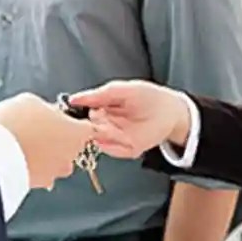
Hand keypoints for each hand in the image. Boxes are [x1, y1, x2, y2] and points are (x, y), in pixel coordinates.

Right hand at [0, 93, 94, 189]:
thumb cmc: (13, 124)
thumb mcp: (30, 101)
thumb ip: (48, 108)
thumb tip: (49, 112)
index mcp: (76, 133)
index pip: (89, 128)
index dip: (75, 121)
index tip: (64, 117)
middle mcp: (70, 156)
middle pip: (71, 145)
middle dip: (58, 137)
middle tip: (38, 127)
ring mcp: (54, 173)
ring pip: (55, 160)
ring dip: (45, 152)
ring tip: (23, 141)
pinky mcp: (37, 184)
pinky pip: (40, 172)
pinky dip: (32, 164)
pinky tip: (17, 154)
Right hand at [69, 80, 190, 158]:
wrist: (171, 109)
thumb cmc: (146, 95)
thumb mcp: (119, 90)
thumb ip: (96, 95)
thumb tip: (73, 99)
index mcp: (100, 111)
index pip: (79, 117)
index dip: (75, 116)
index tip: (71, 113)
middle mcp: (105, 127)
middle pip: (86, 131)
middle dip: (88, 126)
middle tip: (96, 118)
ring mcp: (116, 140)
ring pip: (98, 141)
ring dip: (103, 133)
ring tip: (112, 124)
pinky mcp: (128, 150)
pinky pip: (113, 150)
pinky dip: (115, 143)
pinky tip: (122, 133)